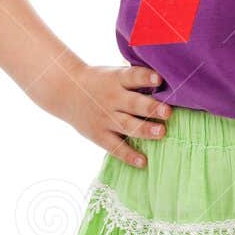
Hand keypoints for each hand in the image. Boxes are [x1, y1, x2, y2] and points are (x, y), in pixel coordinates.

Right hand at [32, 59, 171, 168]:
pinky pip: (115, 147)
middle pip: (133, 104)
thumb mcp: (114, 73)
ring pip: (127, 126)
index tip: (159, 78)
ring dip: (145, 130)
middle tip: (168, 112)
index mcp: (117, 79)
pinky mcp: (99, 135)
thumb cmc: (100, 80)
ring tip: (161, 133)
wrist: (66, 91)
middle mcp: (112, 98)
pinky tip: (143, 162)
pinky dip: (129, 155)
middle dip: (151, 108)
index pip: (133, 76)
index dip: (146, 77)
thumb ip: (136, 78)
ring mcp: (105, 118)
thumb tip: (168, 81)